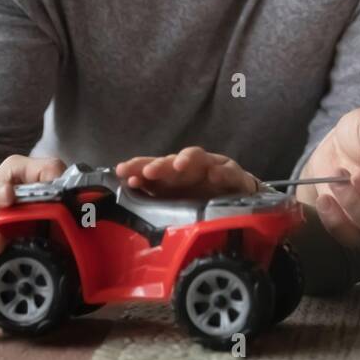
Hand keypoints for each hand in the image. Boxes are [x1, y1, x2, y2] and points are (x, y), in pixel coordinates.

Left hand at [114, 148, 258, 198]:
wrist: (236, 198)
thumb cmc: (200, 198)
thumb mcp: (173, 201)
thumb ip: (151, 197)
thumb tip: (126, 191)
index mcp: (171, 176)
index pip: (151, 167)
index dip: (137, 167)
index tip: (122, 171)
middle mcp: (189, 168)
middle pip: (171, 161)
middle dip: (159, 165)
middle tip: (148, 172)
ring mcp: (211, 167)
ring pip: (198, 158)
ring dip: (187, 159)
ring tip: (179, 166)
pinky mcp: (233, 174)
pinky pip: (228, 172)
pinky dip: (222, 173)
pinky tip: (214, 176)